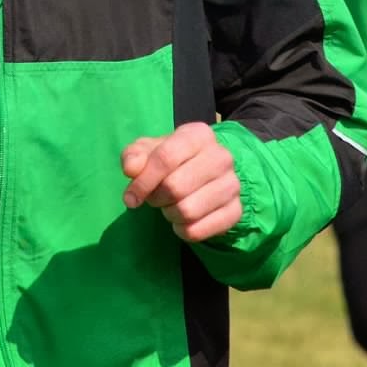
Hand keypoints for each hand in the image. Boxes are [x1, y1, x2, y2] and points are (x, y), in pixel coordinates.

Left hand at [121, 123, 242, 242]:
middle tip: (155, 198)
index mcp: (199, 135)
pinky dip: (182, 231)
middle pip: (175, 187)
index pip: (165, 158)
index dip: (143, 181)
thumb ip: (134, 155)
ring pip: (187, 212)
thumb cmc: (173, 159)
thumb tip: (131, 169)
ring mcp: (232, 184)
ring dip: (169, 214)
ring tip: (170, 206)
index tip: (130, 197)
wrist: (208, 173)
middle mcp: (221, 157)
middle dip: (156, 198)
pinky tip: (182, 220)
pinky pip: (198, 231)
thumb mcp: (149, 150)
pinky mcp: (236, 211)